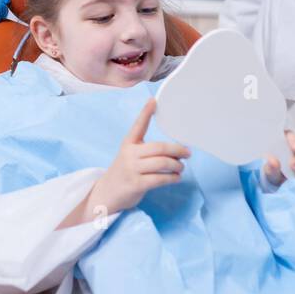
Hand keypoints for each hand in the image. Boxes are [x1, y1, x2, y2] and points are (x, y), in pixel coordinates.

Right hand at [87, 98, 187, 214]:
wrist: (107, 193)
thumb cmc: (124, 172)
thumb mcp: (130, 155)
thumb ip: (146, 150)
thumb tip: (175, 149)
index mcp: (128, 143)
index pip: (138, 125)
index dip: (145, 112)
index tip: (153, 100)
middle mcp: (129, 154)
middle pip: (159, 148)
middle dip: (177, 150)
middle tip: (187, 153)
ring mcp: (132, 169)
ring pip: (162, 163)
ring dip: (177, 165)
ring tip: (181, 167)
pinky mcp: (136, 184)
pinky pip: (160, 179)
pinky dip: (172, 178)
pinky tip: (176, 177)